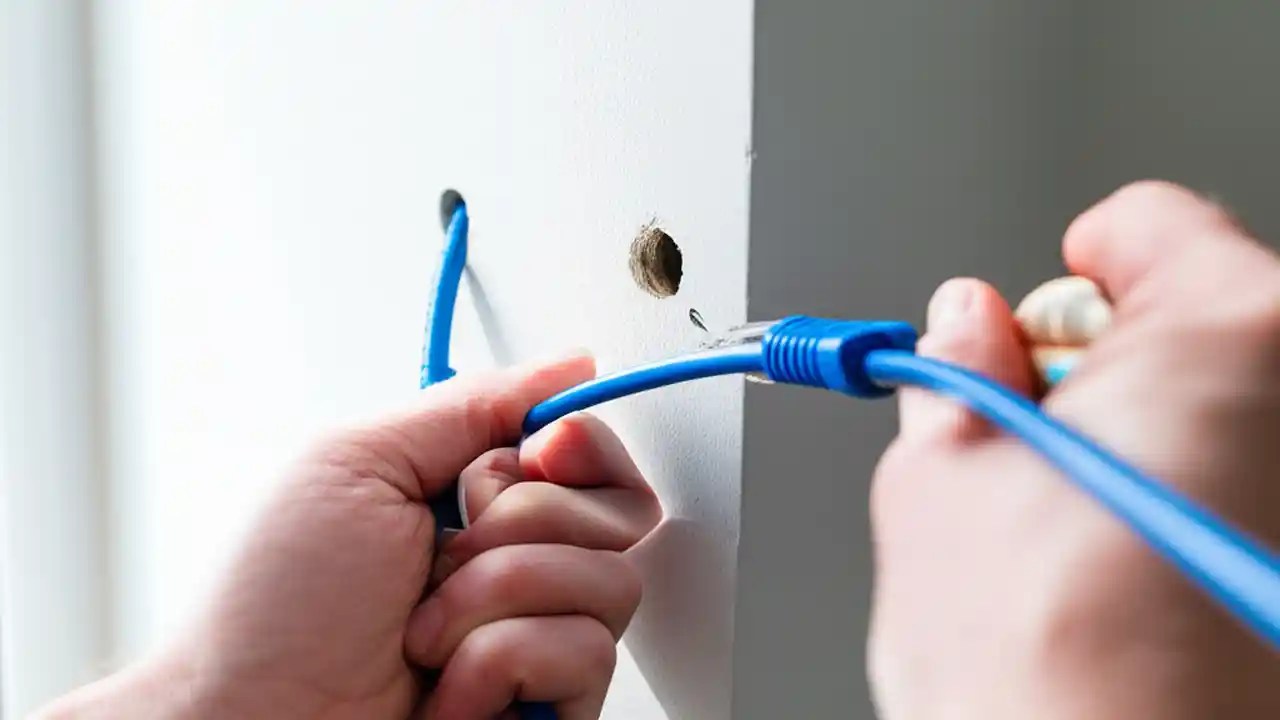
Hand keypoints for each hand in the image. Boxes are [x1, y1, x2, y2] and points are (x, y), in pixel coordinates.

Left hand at [38, 355, 661, 719]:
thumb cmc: (272, 610)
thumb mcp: (355, 464)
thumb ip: (469, 406)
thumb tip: (570, 365)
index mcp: (475, 501)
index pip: (588, 453)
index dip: (580, 441)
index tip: (539, 448)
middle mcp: (518, 564)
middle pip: (619, 509)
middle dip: (522, 521)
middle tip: (445, 553)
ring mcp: (538, 638)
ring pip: (611, 582)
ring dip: (496, 597)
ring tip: (425, 635)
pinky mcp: (552, 705)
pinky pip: (588, 655)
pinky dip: (500, 665)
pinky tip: (448, 687)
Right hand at [869, 181, 1279, 718]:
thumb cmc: (1044, 672)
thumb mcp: (941, 479)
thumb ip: (957, 378)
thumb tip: (965, 337)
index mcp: (1236, 335)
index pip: (1150, 224)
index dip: (1068, 266)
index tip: (1032, 313)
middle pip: (1202, 318)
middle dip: (1108, 362)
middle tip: (1035, 430)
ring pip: (1231, 420)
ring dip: (1151, 444)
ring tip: (1075, 527)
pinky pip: (1251, 495)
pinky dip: (1196, 512)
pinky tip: (1128, 579)